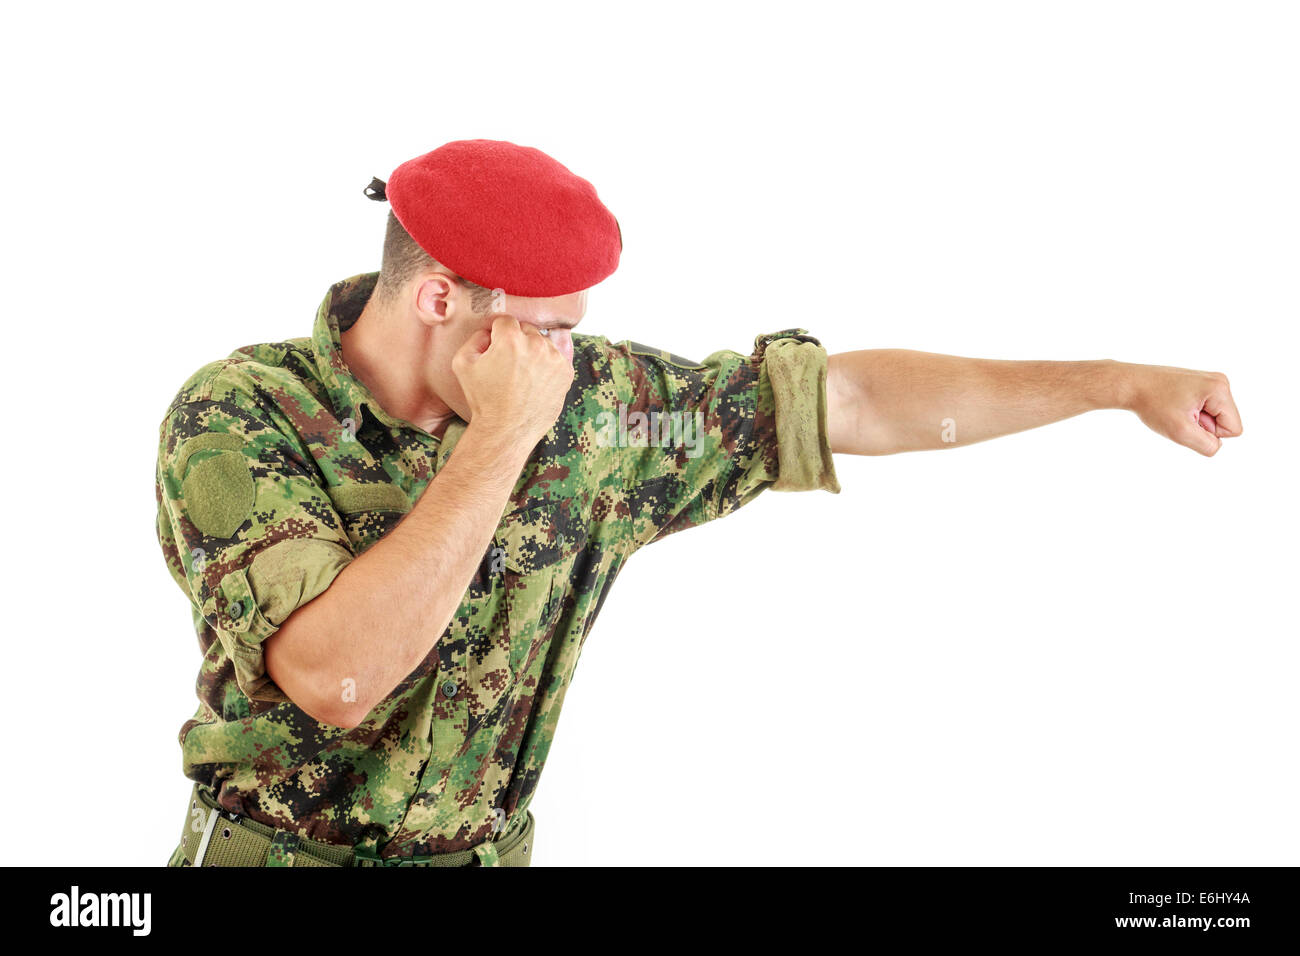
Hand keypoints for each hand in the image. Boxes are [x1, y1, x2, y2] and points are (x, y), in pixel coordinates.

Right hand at [451, 314, 574, 447]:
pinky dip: (547, 364)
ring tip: (522, 374)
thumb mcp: (462, 363)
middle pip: (526, 329)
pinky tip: (535, 380)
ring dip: (533, 351)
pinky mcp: (566, 372)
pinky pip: (556, 357)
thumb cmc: (483, 399)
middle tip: (507, 364)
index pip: (505, 320)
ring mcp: (554, 358)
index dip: (497, 334)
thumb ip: (475, 337)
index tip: (495, 348)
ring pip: (542, 342)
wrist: (507, 430)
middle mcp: (536, 344)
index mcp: (511, 339)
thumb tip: (490, 330)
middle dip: (516, 341)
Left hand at [1121, 362, 1241, 455]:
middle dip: (1202, 426)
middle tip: (1178, 414)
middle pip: (1226, 422)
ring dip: (1195, 420)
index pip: (1233, 429)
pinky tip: (1175, 405)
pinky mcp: (1201, 383)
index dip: (1209, 433)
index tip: (1187, 420)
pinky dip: (1190, 413)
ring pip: (1215, 417)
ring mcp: (1211, 380)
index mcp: (1220, 388)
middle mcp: (1220, 381)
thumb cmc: (1152, 405)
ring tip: (1175, 409)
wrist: (1130, 384)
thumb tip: (1217, 446)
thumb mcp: (1180, 432)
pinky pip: (1205, 410)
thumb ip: (1206, 445)